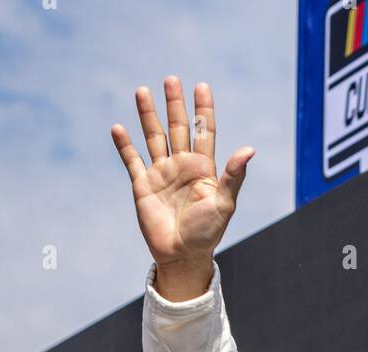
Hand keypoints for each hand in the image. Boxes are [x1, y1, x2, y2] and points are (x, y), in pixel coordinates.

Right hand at [111, 76, 252, 295]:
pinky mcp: (143, 185)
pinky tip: (118, 128)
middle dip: (175, 104)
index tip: (202, 86)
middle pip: (177, 127)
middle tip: (171, 80)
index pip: (204, 132)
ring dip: (148, 115)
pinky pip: (132, 160)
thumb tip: (249, 150)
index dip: (203, 110)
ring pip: (154, 137)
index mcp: (203, 168)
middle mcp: (182, 166)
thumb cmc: (207, 232)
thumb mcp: (224, 203)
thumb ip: (233, 176)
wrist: (182, 255)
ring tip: (142, 91)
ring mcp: (161, 173)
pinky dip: (124, 145)